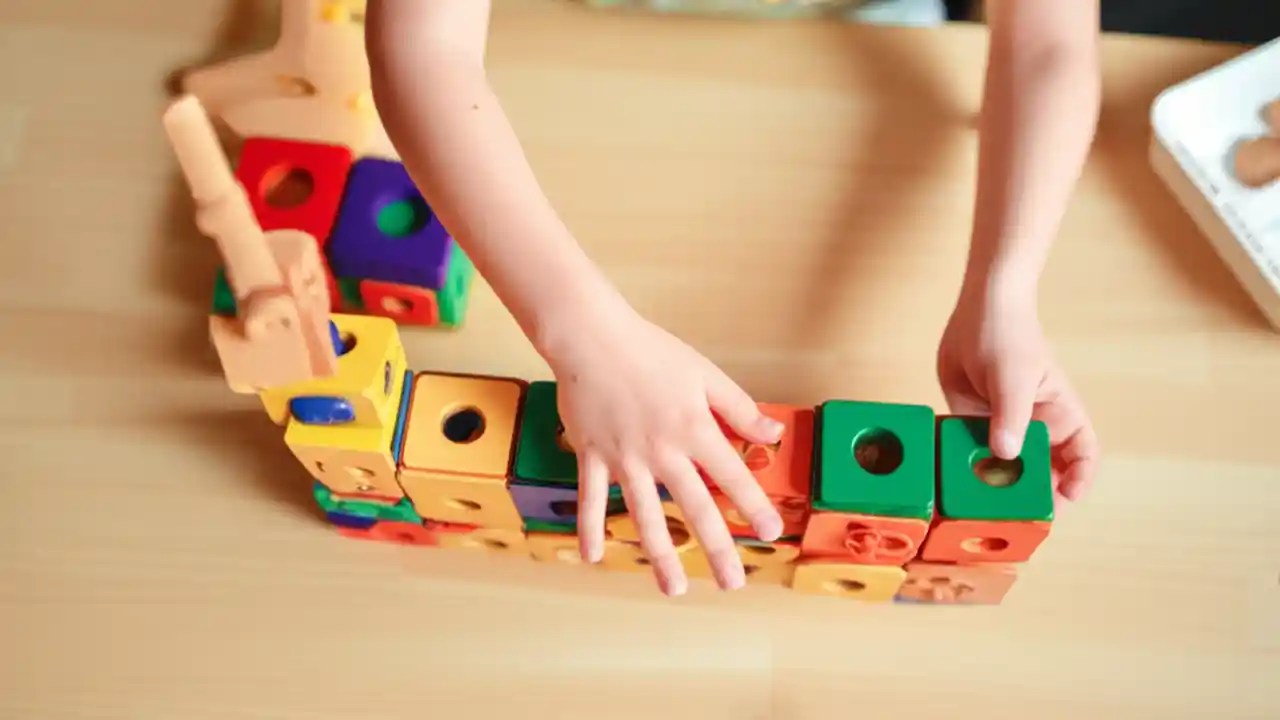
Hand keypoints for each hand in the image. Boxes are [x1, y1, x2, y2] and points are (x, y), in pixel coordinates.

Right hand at [544, 297, 784, 595]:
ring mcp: (625, 459)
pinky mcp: (592, 457)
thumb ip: (739, 409)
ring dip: (661, 555)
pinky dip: (589, 528)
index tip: (769, 532)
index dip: (753, 505)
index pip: (732, 476)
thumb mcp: (705, 373)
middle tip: (732, 582)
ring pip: (646, 515)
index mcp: (694, 429)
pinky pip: (591, 499)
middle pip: (695, 508)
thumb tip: (773, 432)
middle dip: (717, 548)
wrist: (591, 338)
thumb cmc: (650, 350)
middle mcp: (662, 452)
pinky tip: (593, 557)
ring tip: (675, 589)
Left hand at [936, 284, 1098, 503]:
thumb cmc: (1009, 335)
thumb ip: (1009, 416)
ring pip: (1004, 468)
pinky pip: (971, 452)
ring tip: (980, 507)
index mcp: (1059, 415)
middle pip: (1040, 471)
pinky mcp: (972, 422)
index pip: (1081, 455)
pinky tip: (953, 481)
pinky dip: (965, 469)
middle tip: (1011, 516)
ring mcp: (1002, 426)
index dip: (1077, 480)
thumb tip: (1006, 454)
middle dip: (1029, 495)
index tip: (1063, 500)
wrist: (977, 309)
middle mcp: (1034, 427)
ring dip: (994, 487)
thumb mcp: (1011, 376)